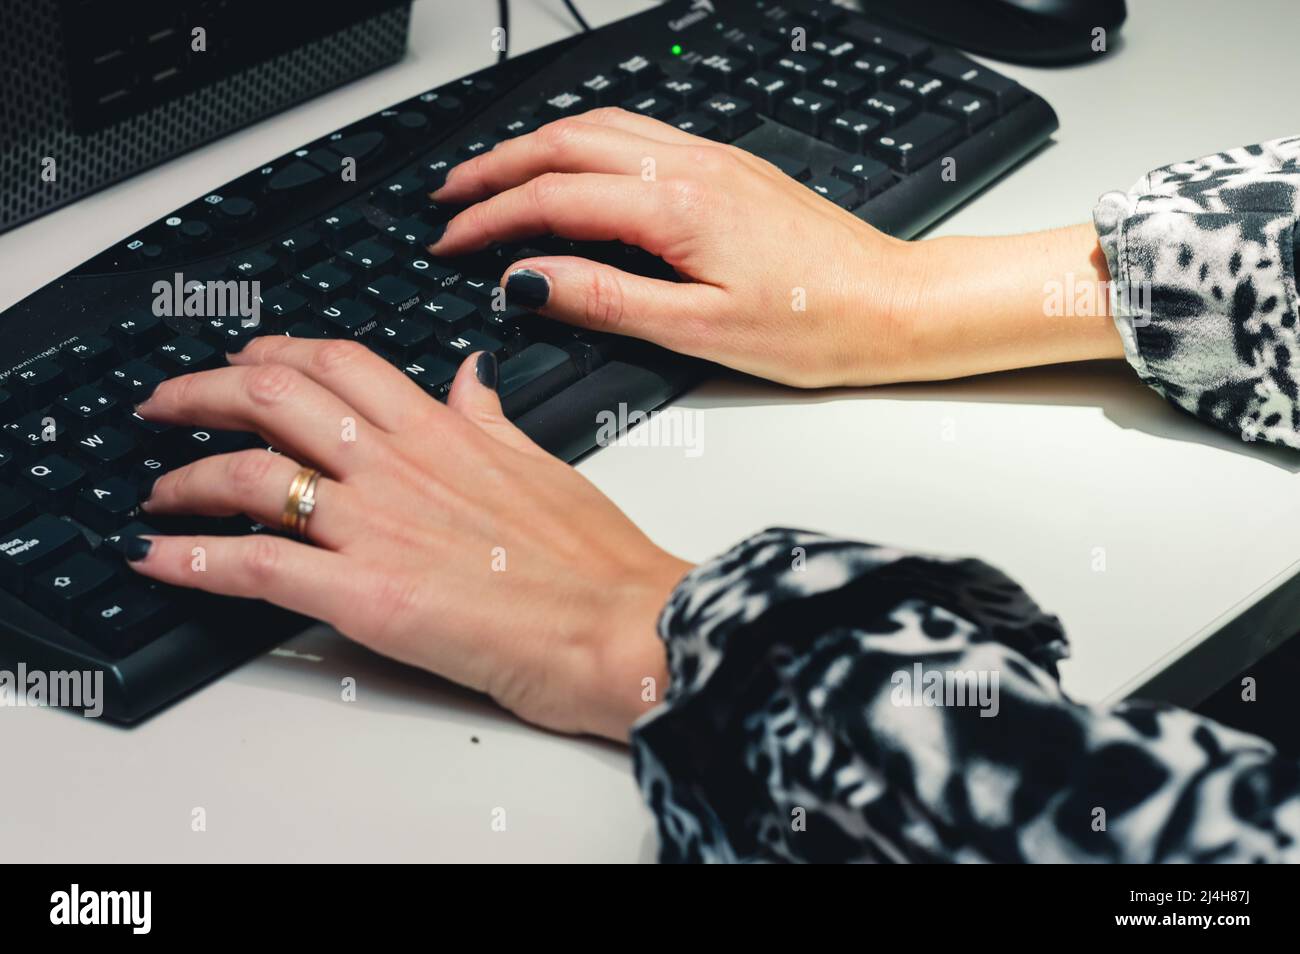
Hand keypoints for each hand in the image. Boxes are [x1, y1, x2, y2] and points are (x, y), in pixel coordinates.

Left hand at [128, 338, 691, 740]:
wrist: (621, 625)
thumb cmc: (596, 559)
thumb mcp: (541, 464)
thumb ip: (490, 418)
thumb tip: (471, 377)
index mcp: (443, 431)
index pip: (338, 364)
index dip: (274, 354)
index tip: (244, 361)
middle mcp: (399, 466)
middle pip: (274, 397)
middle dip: (202, 392)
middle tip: (167, 405)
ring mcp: (377, 526)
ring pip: (251, 471)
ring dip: (185, 474)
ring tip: (156, 489)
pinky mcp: (364, 594)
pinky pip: (255, 563)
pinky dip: (192, 556)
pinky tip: (156, 555)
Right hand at [431, 108, 1122, 384]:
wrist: (895, 305)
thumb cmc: (817, 326)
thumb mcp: (701, 332)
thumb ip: (607, 299)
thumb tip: (531, 281)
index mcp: (677, 207)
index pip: (554, 198)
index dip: (491, 218)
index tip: (450, 241)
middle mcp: (691, 168)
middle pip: (565, 144)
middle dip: (496, 168)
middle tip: (449, 198)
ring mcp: (711, 160)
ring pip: (600, 127)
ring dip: (536, 146)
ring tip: (494, 177)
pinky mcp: (728, 168)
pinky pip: (635, 134)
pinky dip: (582, 144)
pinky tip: (574, 167)